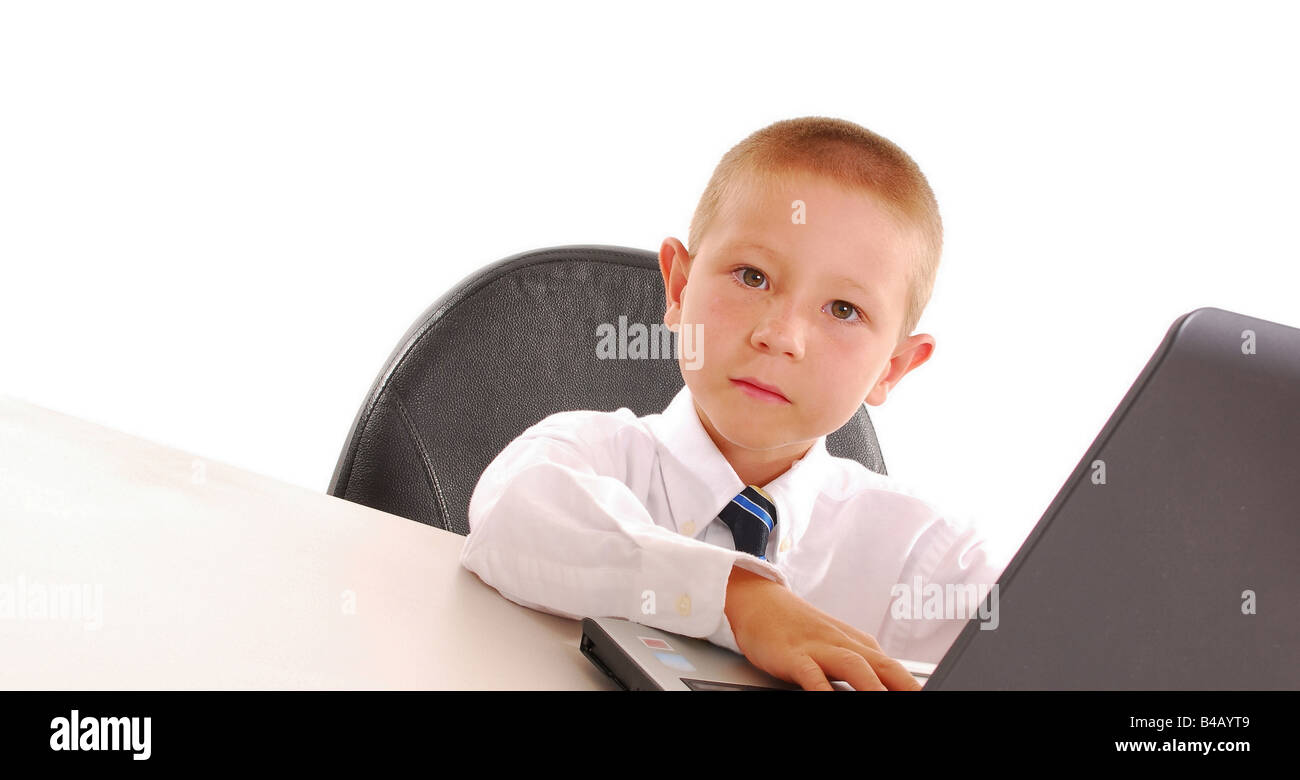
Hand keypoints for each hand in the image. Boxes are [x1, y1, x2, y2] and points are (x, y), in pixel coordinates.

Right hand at [723, 565, 921, 690]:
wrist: (760, 602)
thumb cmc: (800, 630)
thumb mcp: (836, 649)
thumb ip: (864, 670)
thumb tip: (892, 687)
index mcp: (860, 646)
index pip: (896, 670)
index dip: (914, 687)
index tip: (934, 694)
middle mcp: (844, 644)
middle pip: (884, 667)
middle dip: (906, 688)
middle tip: (921, 702)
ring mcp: (818, 647)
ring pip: (854, 666)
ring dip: (872, 688)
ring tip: (884, 705)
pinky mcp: (793, 654)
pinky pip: (811, 675)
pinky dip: (822, 690)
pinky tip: (827, 701)